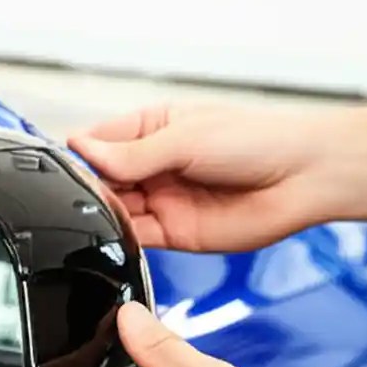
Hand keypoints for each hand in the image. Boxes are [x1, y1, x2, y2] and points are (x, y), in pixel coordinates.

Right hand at [68, 104, 350, 252]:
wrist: (302, 177)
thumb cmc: (258, 141)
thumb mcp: (186, 138)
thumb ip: (132, 153)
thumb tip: (83, 148)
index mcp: (155, 128)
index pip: (102, 139)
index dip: (82, 151)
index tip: (64, 160)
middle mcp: (156, 165)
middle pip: (105, 178)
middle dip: (90, 186)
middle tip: (78, 193)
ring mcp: (165, 199)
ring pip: (117, 209)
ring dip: (104, 212)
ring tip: (96, 211)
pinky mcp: (176, 233)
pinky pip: (138, 238)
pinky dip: (122, 237)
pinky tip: (113, 231)